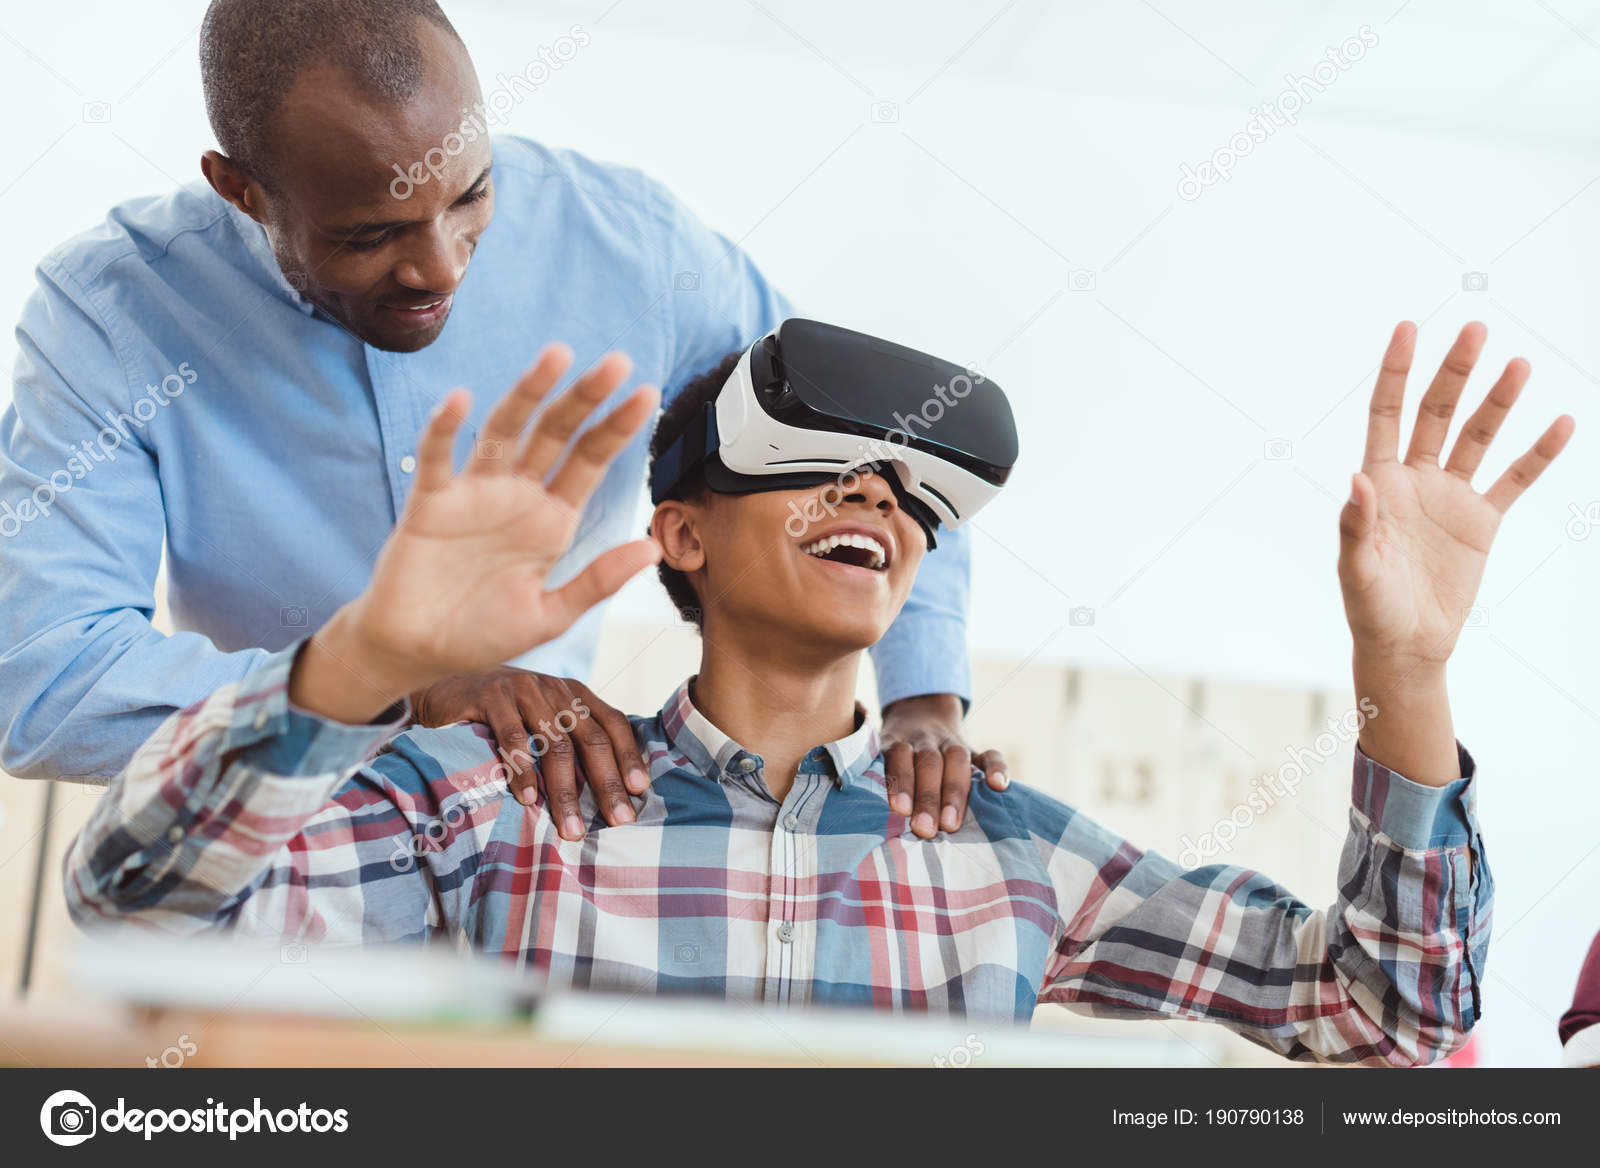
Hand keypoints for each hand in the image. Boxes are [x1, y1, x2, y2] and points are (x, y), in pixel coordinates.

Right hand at [291, 345, 661, 723]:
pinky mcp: (430, 503)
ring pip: (503, 431)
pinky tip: (461, 401)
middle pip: (556, 434)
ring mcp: (474, 494)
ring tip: (557, 356)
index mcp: (553, 519)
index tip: (648, 393)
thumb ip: (597, 581)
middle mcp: (518, 495)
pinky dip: (446, 428)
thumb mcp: (550, 614)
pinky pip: (437, 459)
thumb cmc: (483, 633)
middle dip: (585, 398)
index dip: (616, 428)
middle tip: (616, 362)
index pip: (591, 461)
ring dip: (528, 393)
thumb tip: (653, 548)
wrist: (417, 651)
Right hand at [413, 668, 647, 838]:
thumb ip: (570, 743)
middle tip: (619, 820)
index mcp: (574, 694)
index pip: (613, 723)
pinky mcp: (490, 696)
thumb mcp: (541, 721)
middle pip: (591, 738)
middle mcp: (554, 688)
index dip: (629, 756)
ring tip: (572, 828)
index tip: (641, 791)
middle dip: (607, 783)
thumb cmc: (499, 717)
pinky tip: (526, 799)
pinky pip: (512, 737)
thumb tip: (610, 792)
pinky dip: (521, 770)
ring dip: (565, 791)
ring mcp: (522, 689)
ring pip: (554, 745)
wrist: (443, 691)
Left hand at [881, 694, 1007, 838]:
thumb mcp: (878, 753)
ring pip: (956, 760)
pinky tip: (998, 786)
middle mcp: (926, 739)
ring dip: (954, 793)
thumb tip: (868, 818)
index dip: (901, 782)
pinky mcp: (975, 750)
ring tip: (951, 824)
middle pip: (929, 763)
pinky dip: (997, 768)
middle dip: (927, 798)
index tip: (900, 810)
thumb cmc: (894, 753)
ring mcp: (952, 742)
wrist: (919, 711)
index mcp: (898, 739)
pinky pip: (990, 754)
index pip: (899, 757)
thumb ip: (876, 776)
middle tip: (925, 829)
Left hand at [1339, 321, 1572, 779]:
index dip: (1397, 373)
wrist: (1408, 645)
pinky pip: (1515, 479)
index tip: (1408, 329)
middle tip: (1475, 331)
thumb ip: (1356, 525)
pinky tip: (1560, 423)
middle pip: (1436, 414)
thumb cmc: (1371, 609)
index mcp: (1379, 483)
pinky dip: (1537, 454)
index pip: (1387, 414)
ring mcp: (1450, 497)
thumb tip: (1357, 479)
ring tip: (1520, 364)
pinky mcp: (1482, 521)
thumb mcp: (1356, 569)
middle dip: (1454, 373)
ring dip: (1498, 402)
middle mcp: (1415, 480)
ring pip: (1478, 437)